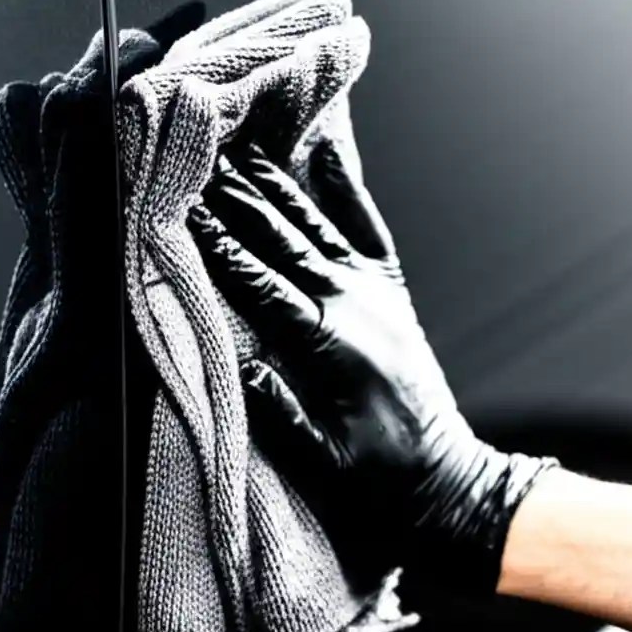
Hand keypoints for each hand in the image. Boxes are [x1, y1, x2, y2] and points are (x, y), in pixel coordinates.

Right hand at [190, 144, 556, 595]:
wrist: (446, 482)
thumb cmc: (377, 480)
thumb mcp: (319, 460)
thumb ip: (277, 410)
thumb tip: (233, 360)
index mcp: (331, 345)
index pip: (261, 283)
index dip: (220, 245)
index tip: (186, 210)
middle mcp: (354, 306)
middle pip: (283, 241)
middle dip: (238, 200)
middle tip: (200, 161)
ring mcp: (376, 294)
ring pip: (317, 226)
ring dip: (277, 186)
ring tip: (243, 149)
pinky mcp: (391, 294)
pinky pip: (366, 230)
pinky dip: (346, 191)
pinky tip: (325, 155)